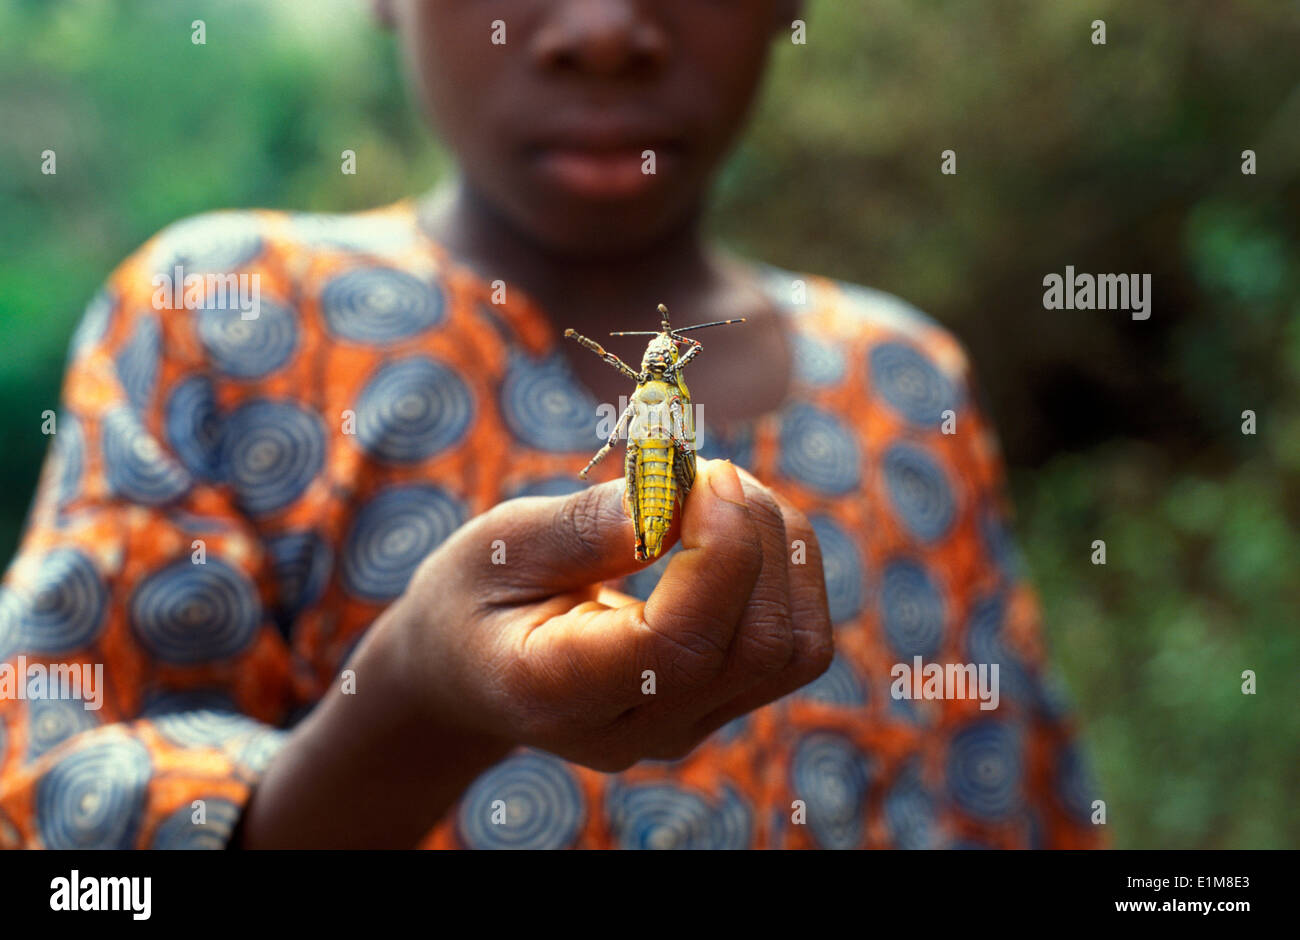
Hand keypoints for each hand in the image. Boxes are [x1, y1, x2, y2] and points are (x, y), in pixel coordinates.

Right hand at [388, 457, 833, 771]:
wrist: (466, 669)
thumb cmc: (475, 596)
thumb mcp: (498, 546)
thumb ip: (585, 528)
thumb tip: (676, 494)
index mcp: (559, 694)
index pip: (682, 645)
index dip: (721, 550)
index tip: (704, 473)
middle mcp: (637, 730)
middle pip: (758, 647)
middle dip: (757, 535)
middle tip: (707, 470)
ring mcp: (685, 728)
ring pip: (794, 650)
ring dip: (783, 551)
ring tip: (723, 492)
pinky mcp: (718, 707)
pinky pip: (796, 648)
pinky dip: (788, 574)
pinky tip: (740, 527)